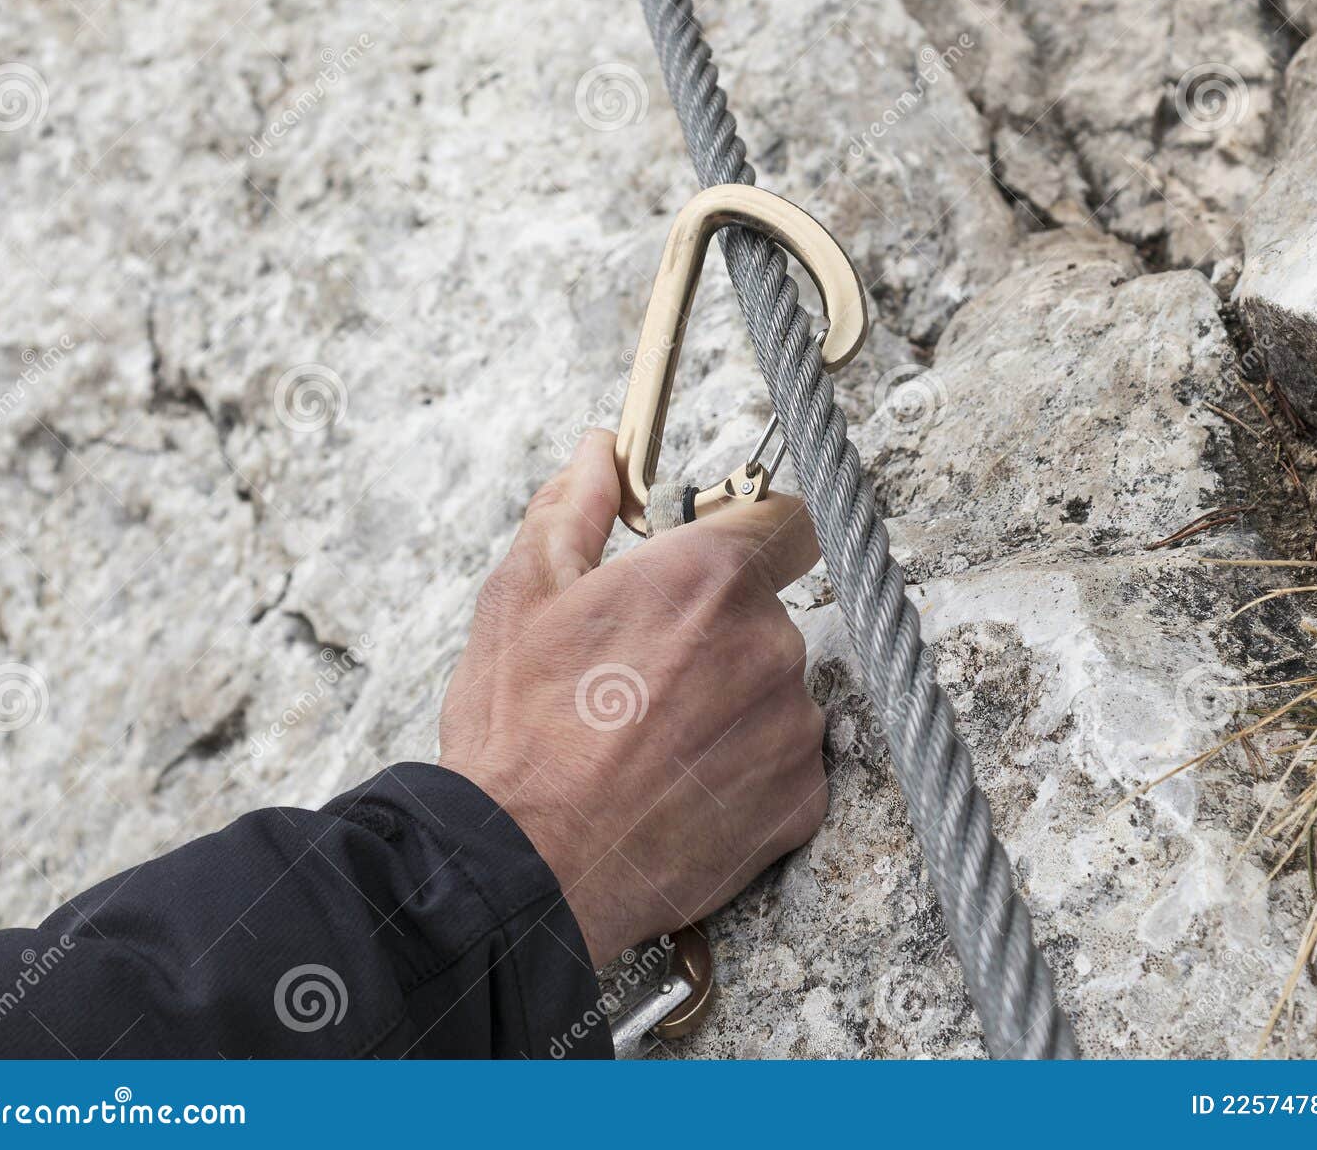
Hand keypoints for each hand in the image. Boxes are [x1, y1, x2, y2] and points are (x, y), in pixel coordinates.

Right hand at [437, 428, 828, 965]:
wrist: (523, 867)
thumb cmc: (517, 731)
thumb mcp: (522, 593)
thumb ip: (576, 505)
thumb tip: (600, 450)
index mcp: (708, 578)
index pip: (793, 520)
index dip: (756, 532)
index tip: (727, 554)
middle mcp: (768, 644)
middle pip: (768, 613)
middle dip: (718, 631)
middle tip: (645, 673)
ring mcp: (790, 727)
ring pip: (777, 690)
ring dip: (733, 702)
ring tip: (653, 739)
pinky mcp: (799, 800)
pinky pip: (785, 762)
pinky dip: (746, 769)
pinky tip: (680, 784)